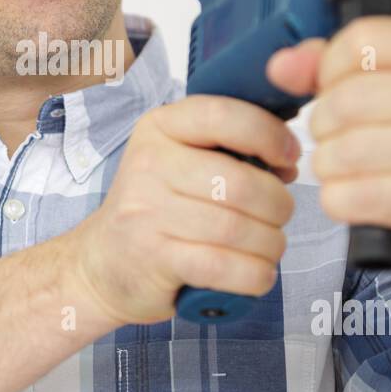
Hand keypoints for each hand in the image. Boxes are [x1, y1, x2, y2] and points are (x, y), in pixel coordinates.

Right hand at [67, 95, 300, 326]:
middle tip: (280, 217)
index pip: (223, 116)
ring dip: (271, 245)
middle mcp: (148, 165)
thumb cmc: (157, 208)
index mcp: (159, 128)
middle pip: (240, 183)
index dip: (269, 135)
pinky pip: (222, 266)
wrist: (101, 263)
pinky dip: (254, 275)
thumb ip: (229, 149)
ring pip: (237, 229)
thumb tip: (287, 161)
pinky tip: (258, 274)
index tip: (289, 158)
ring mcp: (146, 213)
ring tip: (270, 248)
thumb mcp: (179, 160)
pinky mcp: (153, 258)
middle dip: (278, 205)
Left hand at [266, 16, 390, 273]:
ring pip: (340, 152)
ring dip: (329, 166)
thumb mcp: (385, 91)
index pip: (362, 40)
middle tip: (342, 138)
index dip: (329, 67)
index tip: (336, 86)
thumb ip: (327, 68)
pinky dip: (340, 200)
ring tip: (353, 169)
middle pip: (344, 100)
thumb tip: (282, 66)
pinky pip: (347, 196)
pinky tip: (363, 197)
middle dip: (323, 125)